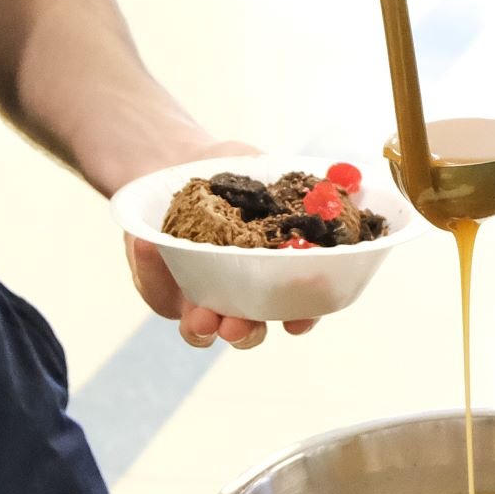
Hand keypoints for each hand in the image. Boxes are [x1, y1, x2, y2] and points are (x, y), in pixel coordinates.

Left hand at [111, 137, 315, 350]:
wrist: (176, 161)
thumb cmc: (230, 170)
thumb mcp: (262, 168)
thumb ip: (296, 184)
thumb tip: (344, 186)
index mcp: (273, 272)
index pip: (297, 307)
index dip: (302, 317)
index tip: (297, 322)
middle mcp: (240, 293)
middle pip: (247, 330)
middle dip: (244, 332)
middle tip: (236, 325)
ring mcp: (200, 295)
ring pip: (201, 330)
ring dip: (201, 327)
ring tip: (199, 316)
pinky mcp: (161, 287)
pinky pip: (156, 291)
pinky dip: (152, 271)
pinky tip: (150, 245)